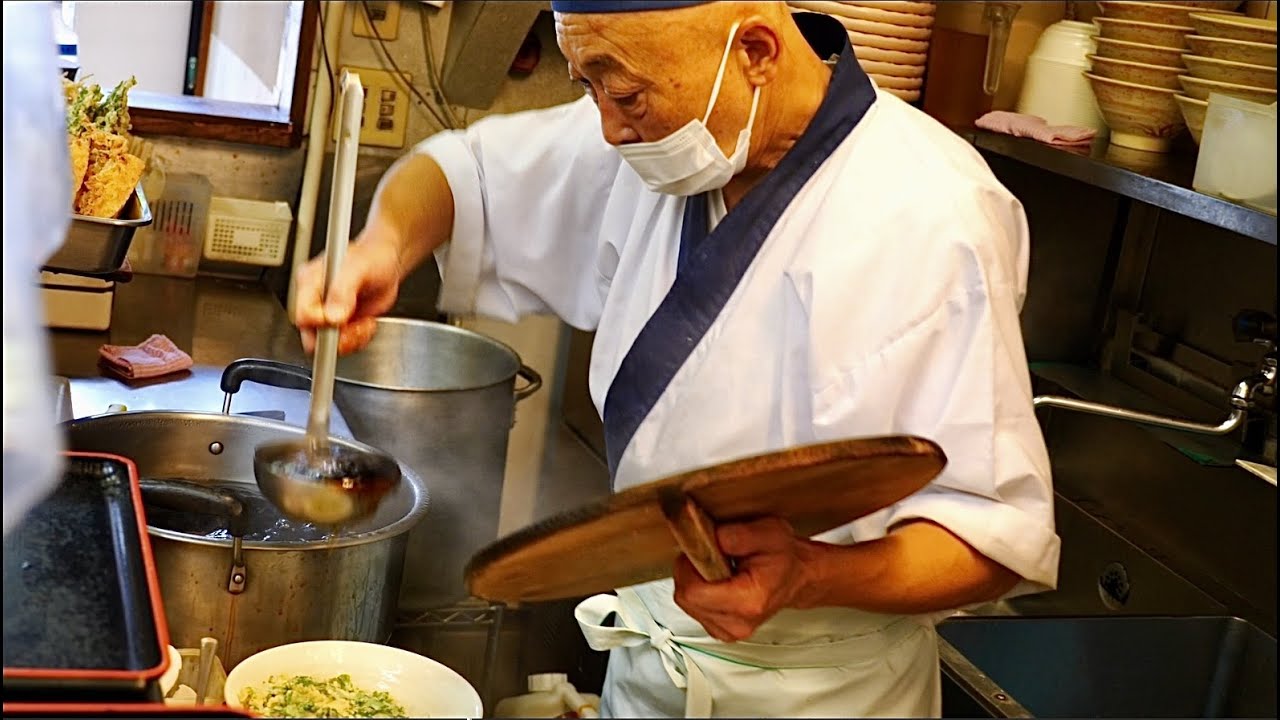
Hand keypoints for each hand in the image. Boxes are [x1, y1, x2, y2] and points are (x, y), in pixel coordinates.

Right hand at [293, 227, 403, 354]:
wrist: (388, 262)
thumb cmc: (372, 256)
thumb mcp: (359, 267)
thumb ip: (343, 289)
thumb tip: (333, 315)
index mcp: (310, 282)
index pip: (302, 314)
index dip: (320, 323)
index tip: (341, 319)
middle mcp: (315, 299)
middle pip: (311, 334)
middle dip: (336, 336)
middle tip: (356, 325)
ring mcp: (328, 313)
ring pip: (327, 343)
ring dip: (350, 338)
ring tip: (365, 322)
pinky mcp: (342, 323)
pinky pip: (344, 343)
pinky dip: (358, 338)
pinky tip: (367, 323)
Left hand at [672, 517, 822, 642]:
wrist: (797, 575)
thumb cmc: (785, 557)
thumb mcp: (768, 532)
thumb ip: (736, 535)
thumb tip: (708, 537)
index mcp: (749, 602)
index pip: (694, 593)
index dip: (688, 567)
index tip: (698, 549)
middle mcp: (738, 623)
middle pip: (686, 600)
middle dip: (690, 573)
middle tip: (709, 555)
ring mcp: (729, 631)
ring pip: (688, 605)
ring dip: (694, 582)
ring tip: (716, 568)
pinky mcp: (722, 631)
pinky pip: (694, 610)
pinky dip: (699, 592)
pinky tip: (716, 581)